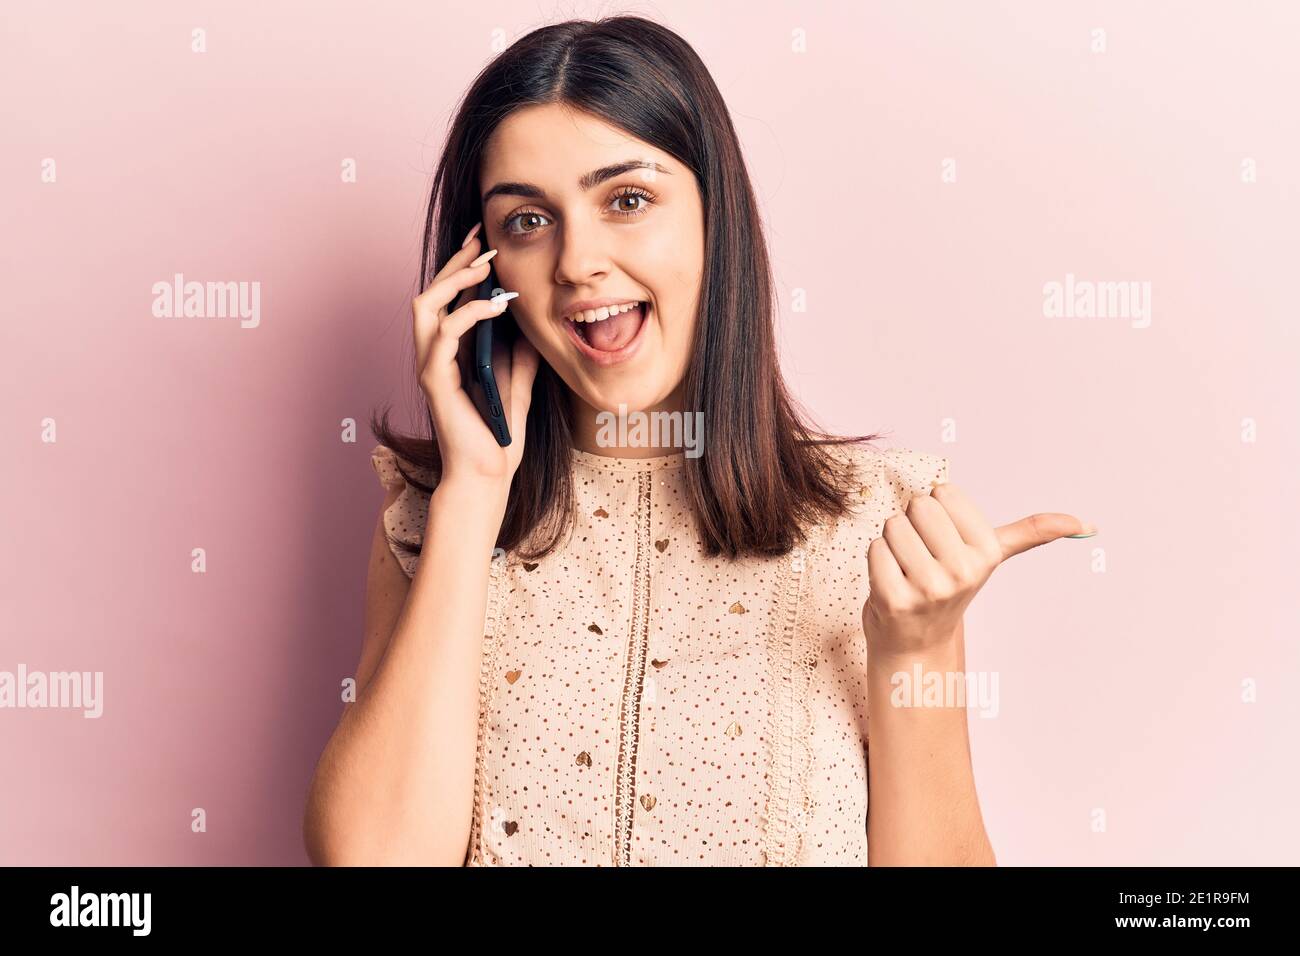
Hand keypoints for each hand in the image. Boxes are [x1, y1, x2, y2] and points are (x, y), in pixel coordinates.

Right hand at [412, 222, 539, 487]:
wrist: (488, 474)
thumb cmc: (498, 437)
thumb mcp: (522, 385)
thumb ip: (523, 356)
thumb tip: (532, 323)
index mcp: (452, 353)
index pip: (448, 299)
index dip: (462, 267)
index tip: (484, 241)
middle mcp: (435, 355)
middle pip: (431, 292)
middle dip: (455, 262)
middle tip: (481, 241)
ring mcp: (431, 366)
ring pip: (426, 306)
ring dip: (454, 280)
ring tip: (485, 267)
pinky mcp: (435, 381)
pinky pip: (444, 335)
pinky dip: (468, 314)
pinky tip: (496, 306)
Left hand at [862, 481, 1094, 660]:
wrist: (917, 641)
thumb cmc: (949, 587)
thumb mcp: (991, 557)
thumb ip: (1031, 533)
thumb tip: (1086, 524)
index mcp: (987, 551)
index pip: (941, 491)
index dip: (935, 510)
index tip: (942, 539)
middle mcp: (963, 571)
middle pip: (917, 505)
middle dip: (913, 525)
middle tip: (921, 555)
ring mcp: (928, 588)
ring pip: (892, 525)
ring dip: (892, 543)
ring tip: (906, 570)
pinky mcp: (894, 600)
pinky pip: (874, 549)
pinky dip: (876, 561)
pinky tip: (891, 582)